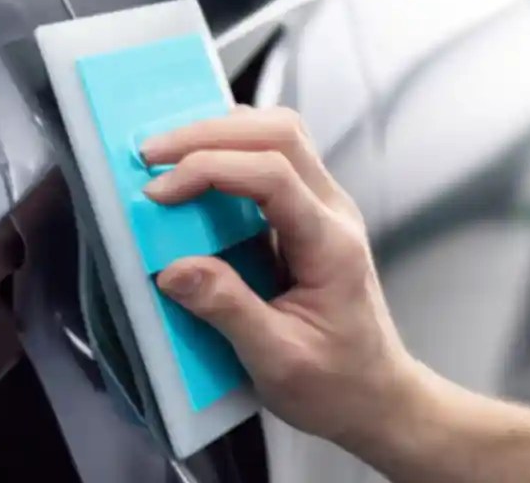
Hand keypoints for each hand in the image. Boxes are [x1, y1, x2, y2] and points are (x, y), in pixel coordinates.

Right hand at [140, 106, 422, 447]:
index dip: (209, 171)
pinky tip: (195, 167)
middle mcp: (333, 210)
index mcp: (330, 244)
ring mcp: (324, 206)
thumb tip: (172, 269)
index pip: (272, 175)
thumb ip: (227, 309)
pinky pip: (272, 156)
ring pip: (279, 133)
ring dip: (220, 133)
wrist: (377, 396)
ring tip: (168, 155)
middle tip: (151, 155)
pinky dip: (228, 149)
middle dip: (208, 133)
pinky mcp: (307, 212)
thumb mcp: (278, 360)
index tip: (158, 194)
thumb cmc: (336, 384)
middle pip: (279, 133)